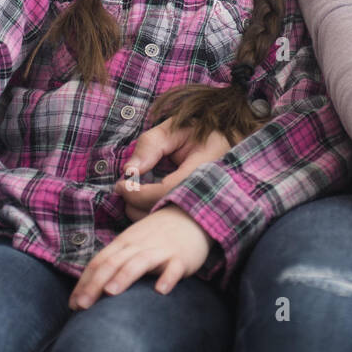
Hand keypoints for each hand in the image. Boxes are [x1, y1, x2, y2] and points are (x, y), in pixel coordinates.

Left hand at [68, 206, 210, 309]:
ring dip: (124, 277)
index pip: (99, 262)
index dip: (84, 283)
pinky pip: (173, 268)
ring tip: (111, 293)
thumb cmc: (156, 236)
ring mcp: (159, 250)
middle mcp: (138, 245)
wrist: (190, 215)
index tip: (73, 305)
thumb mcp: (132, 243)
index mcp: (123, 243)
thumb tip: (91, 286)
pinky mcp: (180, 258)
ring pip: (139, 263)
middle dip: (95, 285)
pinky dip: (167, 278)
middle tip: (82, 306)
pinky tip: (161, 290)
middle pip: (113, 264)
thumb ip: (115, 261)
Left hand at [117, 118, 233, 220]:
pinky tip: (148, 201)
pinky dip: (157, 214)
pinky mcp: (204, 212)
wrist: (231, 138)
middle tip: (123, 191)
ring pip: (171, 222)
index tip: (120, 185)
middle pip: (167, 213)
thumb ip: (152, 144)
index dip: (138, 193)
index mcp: (205, 169)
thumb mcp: (176, 129)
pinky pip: (177, 221)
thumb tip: (129, 170)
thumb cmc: (202, 132)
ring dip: (146, 213)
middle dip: (138, 207)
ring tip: (133, 196)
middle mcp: (209, 192)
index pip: (166, 191)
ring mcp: (209, 204)